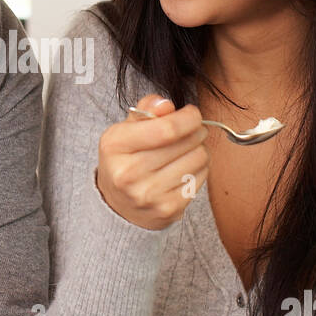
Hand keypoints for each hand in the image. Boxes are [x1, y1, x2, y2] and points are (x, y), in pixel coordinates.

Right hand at [96, 93, 207, 229]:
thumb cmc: (126, 159)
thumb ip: (146, 110)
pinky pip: (200, 178)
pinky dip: (198, 169)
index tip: (193, 114)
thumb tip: (166, 105)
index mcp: (115, 146)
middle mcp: (128, 173)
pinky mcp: (168, 209)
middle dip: (196, 131)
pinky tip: (185, 168)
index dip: (188, 118)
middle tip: (191, 131)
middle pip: (187, 143)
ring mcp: (149, 195)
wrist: (118, 204)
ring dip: (198, 149)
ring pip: (198, 159)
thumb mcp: (125, 129)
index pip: (167, 129)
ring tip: (186, 150)